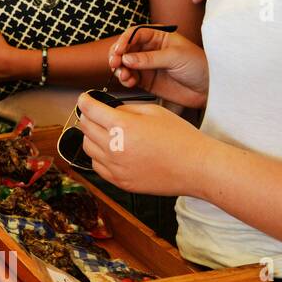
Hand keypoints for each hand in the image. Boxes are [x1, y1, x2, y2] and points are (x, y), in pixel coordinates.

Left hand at [77, 94, 205, 195]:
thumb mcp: (154, 111)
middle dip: (88, 117)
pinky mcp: (120, 182)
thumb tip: (110, 111)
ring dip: (91, 136)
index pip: (89, 110)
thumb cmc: (181, 138)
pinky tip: (111, 150)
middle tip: (95, 114)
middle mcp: (114, 147)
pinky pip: (97, 166)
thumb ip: (126, 109)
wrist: (197, 167)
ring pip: (88, 147)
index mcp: (122, 126)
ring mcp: (116, 167)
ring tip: (105, 132)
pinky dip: (99, 156)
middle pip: (85, 128)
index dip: (84, 101)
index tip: (84, 99)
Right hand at [108, 27, 208, 107]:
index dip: (124, 40)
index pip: (135, 34)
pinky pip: (129, 78)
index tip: (119, 51)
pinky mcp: (146, 80)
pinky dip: (125, 80)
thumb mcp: (175, 57)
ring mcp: (147, 65)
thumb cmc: (199, 66)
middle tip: (115, 63)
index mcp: (159, 37)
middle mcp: (150, 49)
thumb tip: (127, 59)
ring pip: (124, 64)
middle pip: (126, 48)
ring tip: (124, 76)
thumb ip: (150, 58)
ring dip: (120, 69)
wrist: (209, 89)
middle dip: (117, 55)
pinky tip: (129, 82)